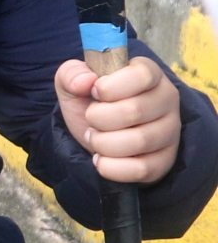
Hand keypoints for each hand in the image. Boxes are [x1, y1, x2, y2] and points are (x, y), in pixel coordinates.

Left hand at [56, 56, 181, 183]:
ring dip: (102, 143)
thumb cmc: (90, 103)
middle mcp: (166, 100)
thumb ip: (72, 74)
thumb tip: (85, 81)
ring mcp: (170, 131)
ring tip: (95, 138)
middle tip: (91, 120)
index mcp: (148, 73)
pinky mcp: (165, 160)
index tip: (94, 92)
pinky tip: (101, 159)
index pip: (141, 75)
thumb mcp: (73, 82)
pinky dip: (111, 167)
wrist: (94, 135)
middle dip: (98, 119)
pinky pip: (141, 169)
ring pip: (139, 141)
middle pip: (134, 111)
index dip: (109, 87)